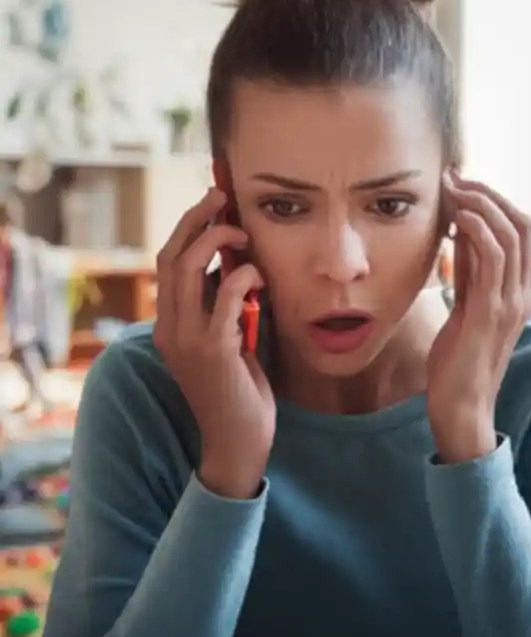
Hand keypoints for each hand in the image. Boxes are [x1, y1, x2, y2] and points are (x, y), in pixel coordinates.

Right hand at [153, 187, 274, 498]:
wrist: (239, 441)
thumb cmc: (241, 390)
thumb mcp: (231, 339)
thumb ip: (227, 306)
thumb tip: (238, 264)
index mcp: (169, 324)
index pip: (167, 262)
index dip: (187, 227)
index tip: (214, 203)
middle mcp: (169, 328)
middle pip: (169, 256)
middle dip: (195, 220)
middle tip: (221, 195)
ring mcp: (186, 339)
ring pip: (185, 270)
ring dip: (214, 241)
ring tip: (242, 232)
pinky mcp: (211, 351)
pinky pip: (222, 299)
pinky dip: (239, 278)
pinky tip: (258, 273)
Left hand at [426, 173, 530, 462]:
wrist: (462, 408)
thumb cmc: (458, 364)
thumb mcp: (465, 308)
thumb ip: (469, 275)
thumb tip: (460, 236)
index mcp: (519, 293)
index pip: (522, 233)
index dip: (496, 202)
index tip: (463, 187)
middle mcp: (522, 294)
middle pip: (523, 224)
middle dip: (490, 194)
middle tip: (457, 179)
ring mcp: (511, 302)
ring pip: (512, 234)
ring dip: (482, 203)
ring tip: (453, 189)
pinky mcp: (491, 311)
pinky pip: (494, 257)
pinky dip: (479, 228)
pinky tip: (458, 217)